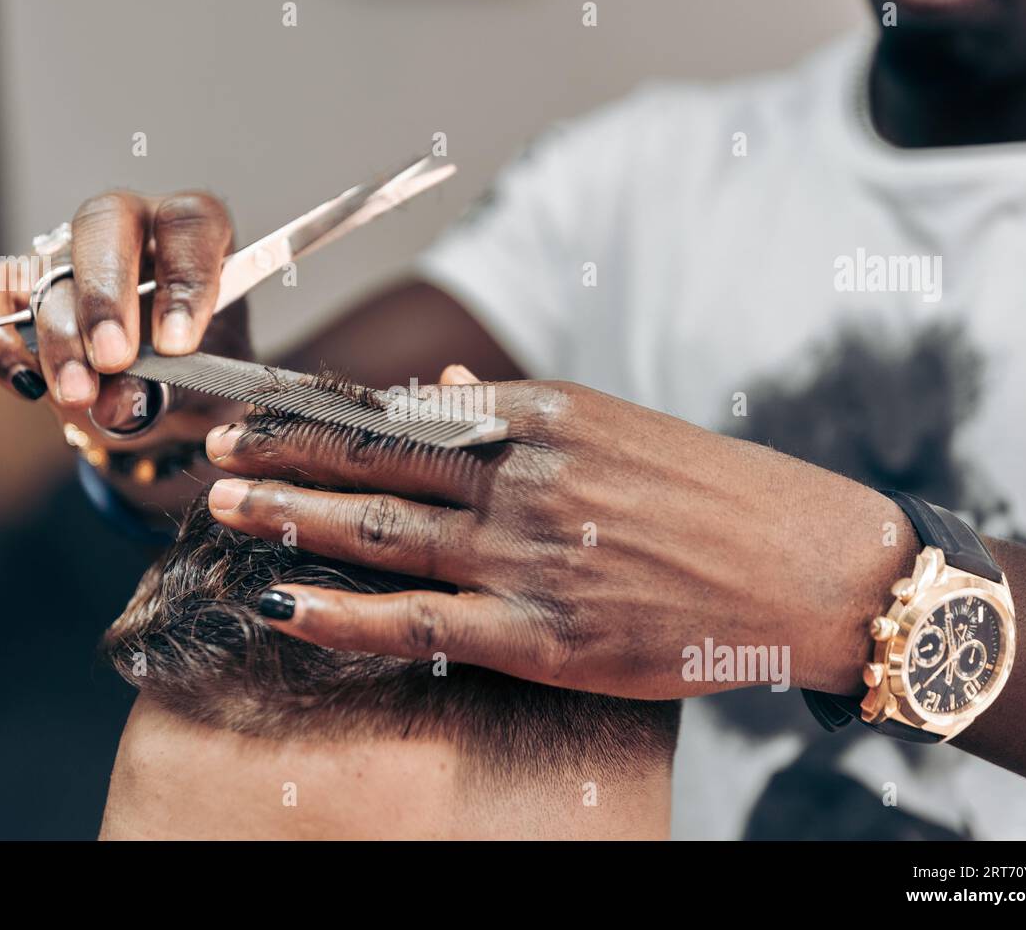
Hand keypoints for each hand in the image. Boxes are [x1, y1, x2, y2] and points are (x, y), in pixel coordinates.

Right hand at [0, 190, 250, 447]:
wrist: (168, 399)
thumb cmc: (200, 376)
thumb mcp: (206, 389)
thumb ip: (174, 391)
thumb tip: (116, 401)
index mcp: (196, 233)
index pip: (190, 224)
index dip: (184, 279)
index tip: (177, 344)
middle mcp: (131, 226)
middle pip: (106, 224)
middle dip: (105, 297)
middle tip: (113, 358)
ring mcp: (71, 250)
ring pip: (51, 268)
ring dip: (60, 339)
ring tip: (79, 395)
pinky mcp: (20, 282)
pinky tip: (28, 385)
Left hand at [205, 376, 917, 698]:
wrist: (811, 568)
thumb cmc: (716, 495)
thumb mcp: (617, 427)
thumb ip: (514, 413)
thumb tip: (432, 393)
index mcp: (544, 414)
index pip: (402, 406)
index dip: (318, 408)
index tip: (262, 408)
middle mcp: (525, 475)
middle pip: (373, 458)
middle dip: (282, 452)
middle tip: (214, 448)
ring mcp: (529, 555)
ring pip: (381, 530)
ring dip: (292, 516)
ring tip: (226, 507)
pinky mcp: (544, 634)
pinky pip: (420, 622)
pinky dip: (344, 613)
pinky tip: (284, 602)